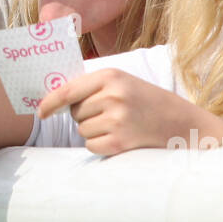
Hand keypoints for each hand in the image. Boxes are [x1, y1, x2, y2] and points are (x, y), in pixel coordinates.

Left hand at [39, 68, 220, 155]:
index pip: (68, 91)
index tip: (40, 112)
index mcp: (110, 76)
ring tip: (119, 125)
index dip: (50, 103)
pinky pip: (91, 145)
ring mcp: (117, 120)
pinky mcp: (120, 142)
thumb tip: (57, 101)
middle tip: (111, 114)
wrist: (181, 122)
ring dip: (94, 131)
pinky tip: (120, 138)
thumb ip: (93, 87)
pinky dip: (100, 144)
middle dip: (86, 116)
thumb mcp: (123, 82)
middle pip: (75, 113)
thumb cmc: (147, 101)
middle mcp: (112, 96)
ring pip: (82, 130)